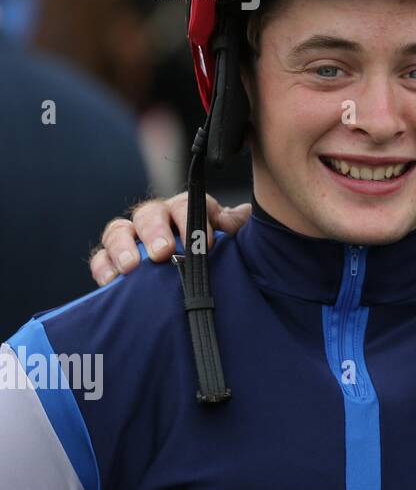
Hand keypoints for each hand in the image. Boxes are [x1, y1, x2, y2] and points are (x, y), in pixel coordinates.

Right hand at [89, 194, 251, 285]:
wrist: (199, 283)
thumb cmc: (215, 255)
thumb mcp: (230, 240)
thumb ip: (233, 226)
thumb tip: (241, 214)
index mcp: (184, 211)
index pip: (184, 205)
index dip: (191, 220)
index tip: (204, 244)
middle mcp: (155, 220)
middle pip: (149, 214)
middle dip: (155, 231)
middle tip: (163, 252)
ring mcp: (131, 239)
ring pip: (118, 231)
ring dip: (123, 247)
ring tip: (131, 267)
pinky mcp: (113, 262)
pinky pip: (100, 259)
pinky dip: (103, 267)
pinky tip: (111, 280)